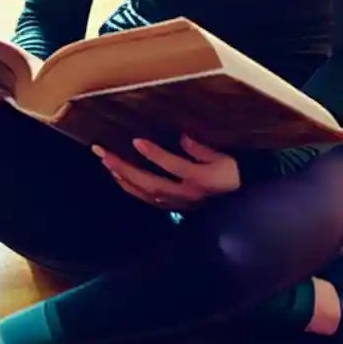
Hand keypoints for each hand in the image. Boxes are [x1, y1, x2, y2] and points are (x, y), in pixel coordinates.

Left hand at [92, 135, 240, 210]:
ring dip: (122, 177)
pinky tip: (117, 176)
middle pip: (149, 182)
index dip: (155, 154)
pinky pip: (145, 198)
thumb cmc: (232, 177)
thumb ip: (202, 149)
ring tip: (105, 161)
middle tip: (103, 152)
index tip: (136, 141)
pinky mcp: (170, 207)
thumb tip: (183, 137)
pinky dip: (129, 187)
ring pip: (143, 192)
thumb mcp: (224, 160)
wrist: (239, 205)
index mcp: (200, 179)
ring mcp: (176, 202)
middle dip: (124, 167)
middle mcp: (184, 193)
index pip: (173, 166)